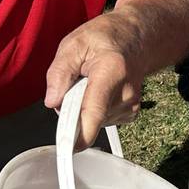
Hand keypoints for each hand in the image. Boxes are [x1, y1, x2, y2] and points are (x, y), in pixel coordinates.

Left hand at [44, 14, 144, 146]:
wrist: (136, 39)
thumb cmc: (105, 39)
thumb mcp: (74, 44)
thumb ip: (59, 72)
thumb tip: (52, 102)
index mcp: (111, 72)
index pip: (94, 112)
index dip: (79, 135)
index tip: (67, 149)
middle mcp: (125, 94)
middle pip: (87, 119)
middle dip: (72, 107)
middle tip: (77, 82)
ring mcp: (130, 107)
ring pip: (92, 121)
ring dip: (83, 107)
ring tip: (92, 83)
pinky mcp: (130, 115)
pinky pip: (100, 121)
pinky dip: (94, 110)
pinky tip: (101, 91)